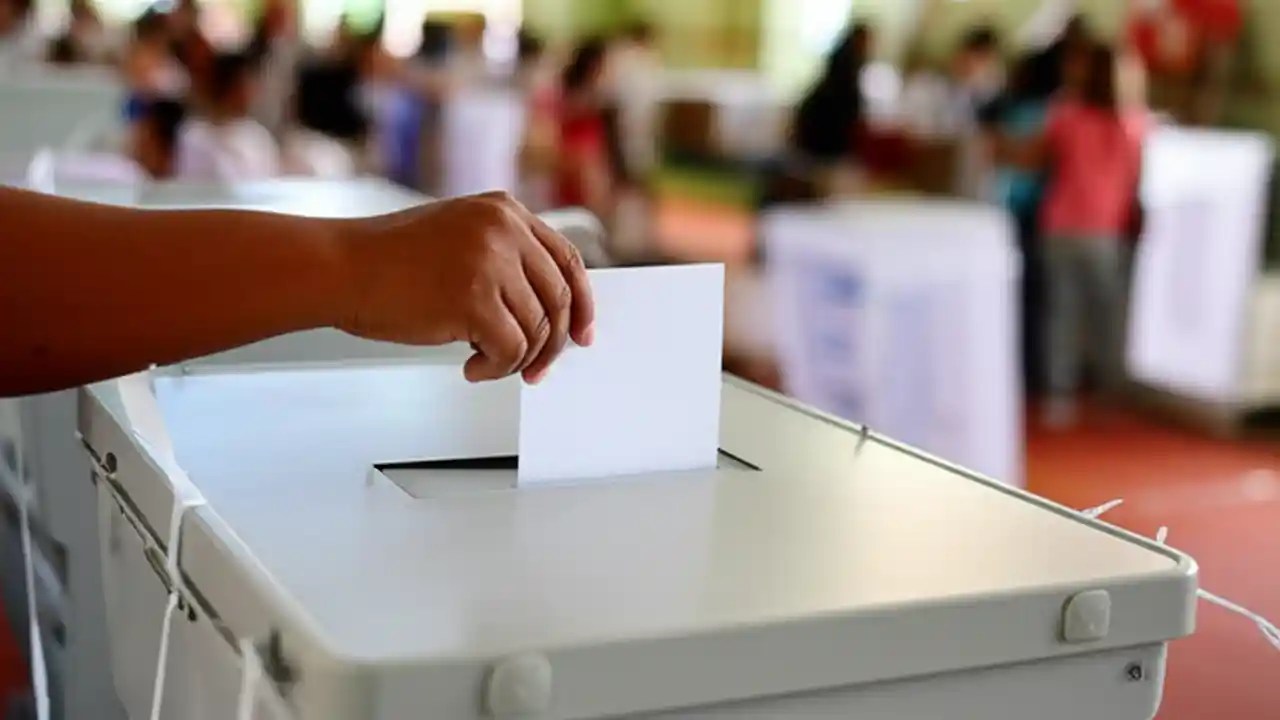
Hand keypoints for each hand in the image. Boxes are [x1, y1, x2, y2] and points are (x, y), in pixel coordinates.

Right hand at [336, 192, 594, 382]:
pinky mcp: (474, 298)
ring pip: (537, 330)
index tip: (583, 334)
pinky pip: (511, 350)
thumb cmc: (387, 261)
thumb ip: (504, 259)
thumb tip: (545, 311)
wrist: (339, 266)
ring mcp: (491, 261)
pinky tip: (470, 368)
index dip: (581, 302)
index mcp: (504, 211)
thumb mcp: (459, 237)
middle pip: (559, 299)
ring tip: (485, 363)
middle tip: (537, 369)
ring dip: (516, 360)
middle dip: (553, 344)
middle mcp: (504, 230)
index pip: (567, 260)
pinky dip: (496, 370)